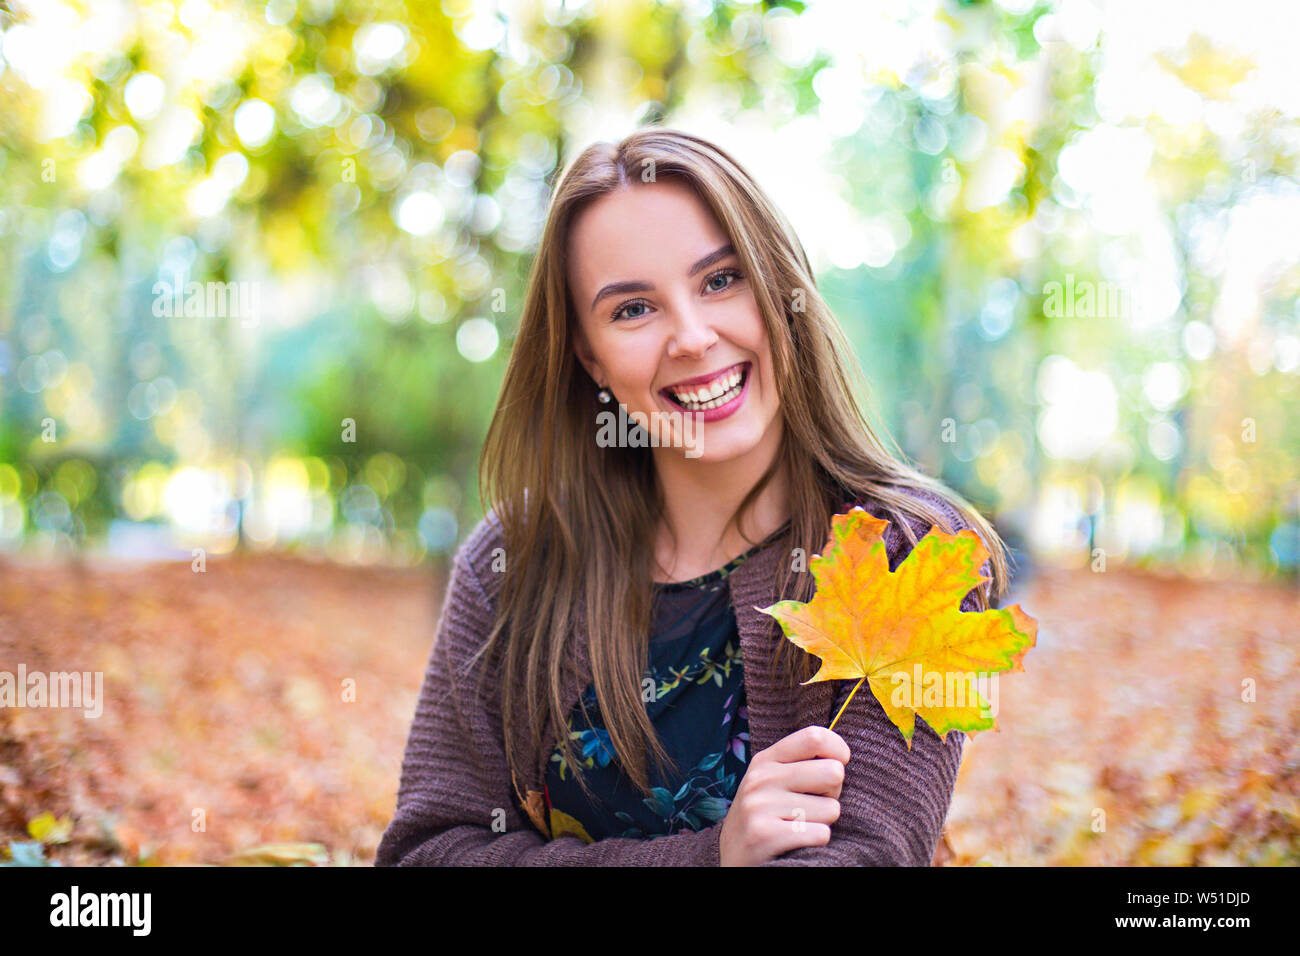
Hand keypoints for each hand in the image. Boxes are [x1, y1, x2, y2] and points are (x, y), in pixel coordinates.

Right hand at [719, 725, 849, 865]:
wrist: (732, 857)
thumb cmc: (766, 816)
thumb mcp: (773, 782)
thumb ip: (801, 763)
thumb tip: (842, 757)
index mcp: (766, 760)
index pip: (815, 737)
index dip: (838, 751)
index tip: (838, 765)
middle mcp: (761, 778)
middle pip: (833, 772)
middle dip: (832, 793)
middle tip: (811, 805)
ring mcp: (760, 806)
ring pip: (831, 809)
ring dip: (822, 822)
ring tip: (798, 825)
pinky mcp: (765, 835)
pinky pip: (821, 834)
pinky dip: (815, 842)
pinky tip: (795, 842)